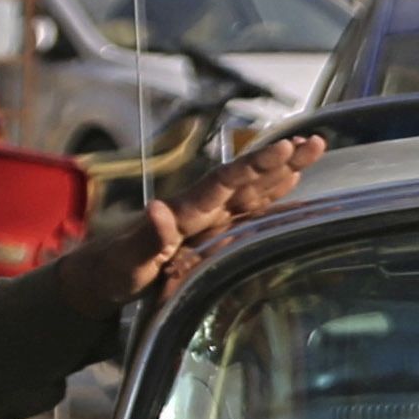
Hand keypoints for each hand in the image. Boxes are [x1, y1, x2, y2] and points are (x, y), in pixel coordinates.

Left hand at [49, 132, 315, 318]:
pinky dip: (273, 193)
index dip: (255, 166)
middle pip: (247, 178)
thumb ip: (147, 237)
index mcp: (186, 212)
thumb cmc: (114, 272)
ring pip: (253, 188)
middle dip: (280, 159)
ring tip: (313, 147)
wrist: (103, 276)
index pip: (225, 182)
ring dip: (283, 169)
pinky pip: (251, 208)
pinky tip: (292, 182)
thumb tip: (159, 209)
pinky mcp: (215, 231)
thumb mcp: (129, 261)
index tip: (284, 148)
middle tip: (315, 141)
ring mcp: (210, 218)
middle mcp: (202, 209)